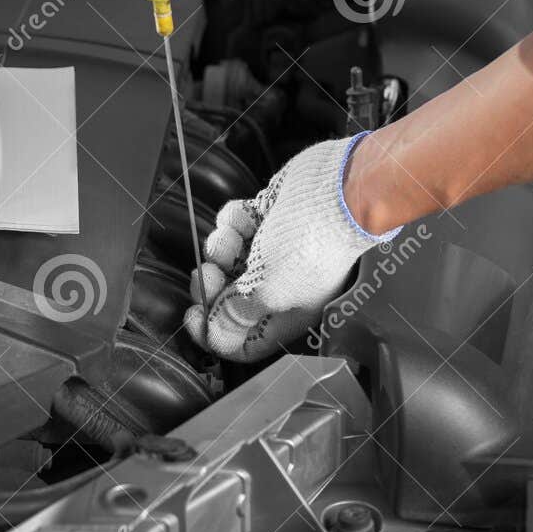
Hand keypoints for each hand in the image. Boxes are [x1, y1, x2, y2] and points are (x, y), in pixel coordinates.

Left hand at [185, 134, 398, 361]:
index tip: (195, 314)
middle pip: (229, 298)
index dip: (215, 332)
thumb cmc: (315, 241)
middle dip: (212, 283)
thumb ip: (236, 314)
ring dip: (222, 247)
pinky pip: (237, 226)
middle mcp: (281, 286)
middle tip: (208, 272)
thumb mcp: (268, 290)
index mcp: (286, 313)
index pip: (244, 341)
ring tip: (234, 237)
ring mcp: (274, 252)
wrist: (337, 190)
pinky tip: (247, 216)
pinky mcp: (270, 220)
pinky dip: (234, 220)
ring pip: (229, 258)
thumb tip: (215, 332)